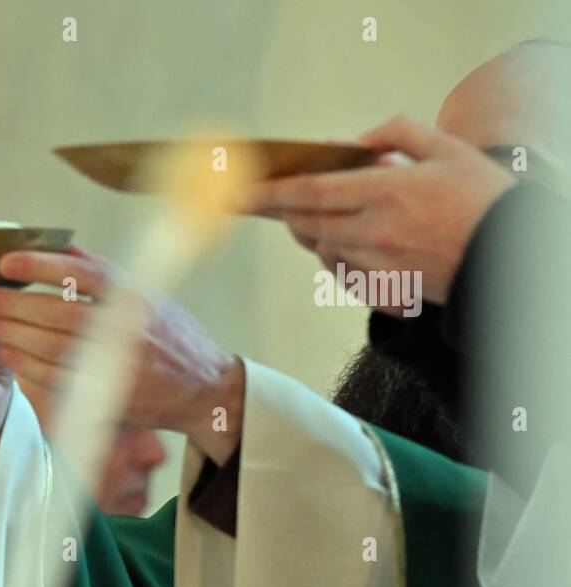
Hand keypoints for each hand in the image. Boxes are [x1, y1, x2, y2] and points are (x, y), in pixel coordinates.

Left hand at [0, 246, 243, 464]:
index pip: (84, 271)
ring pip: (56, 347)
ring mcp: (122, 362)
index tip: (5, 261)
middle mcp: (130, 325)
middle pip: (61, 312)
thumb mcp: (143, 290)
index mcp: (135, 292)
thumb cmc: (165, 332)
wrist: (203, 387)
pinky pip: (62, 379)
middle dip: (13, 304)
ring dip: (13, 334)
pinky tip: (8, 354)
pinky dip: (30, 365)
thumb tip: (51, 242)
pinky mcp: (113, 394)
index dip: (42, 264)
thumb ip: (98, 270)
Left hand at [243, 115, 516, 311]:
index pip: (309, 191)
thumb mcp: (445, 148)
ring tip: (319, 213)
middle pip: (304, 222)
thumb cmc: (480, 196)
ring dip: (311, 229)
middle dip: (275, 210)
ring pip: (319, 249)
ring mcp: (377, 266)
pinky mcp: (382, 292)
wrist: (510, 256)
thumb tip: (342, 141)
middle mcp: (375, 233)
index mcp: (387, 192)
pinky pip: (340, 274)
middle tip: (251, 198)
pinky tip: (348, 241)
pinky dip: (336, 255)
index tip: (235, 189)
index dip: (266, 191)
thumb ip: (392, 134)